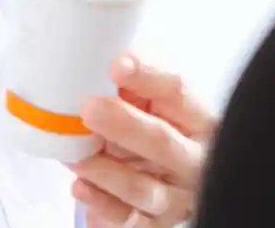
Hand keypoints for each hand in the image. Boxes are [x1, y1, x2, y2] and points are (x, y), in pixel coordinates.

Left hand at [71, 55, 217, 226]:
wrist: (173, 174)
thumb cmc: (158, 126)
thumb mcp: (154, 101)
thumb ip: (133, 84)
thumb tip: (96, 62)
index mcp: (198, 117)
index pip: (177, 90)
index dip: (148, 75)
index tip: (117, 64)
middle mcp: (195, 158)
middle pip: (162, 142)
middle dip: (124, 125)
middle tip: (90, 109)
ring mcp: (179, 195)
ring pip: (144, 188)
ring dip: (106, 172)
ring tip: (76, 156)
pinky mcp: (159, 222)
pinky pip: (130, 221)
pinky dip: (103, 207)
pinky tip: (81, 188)